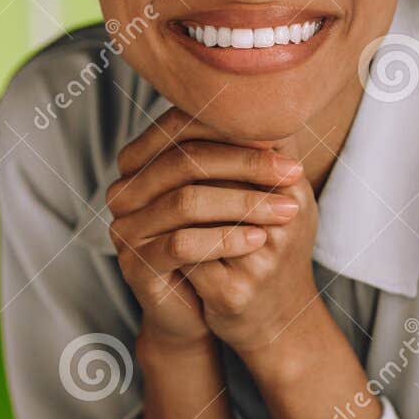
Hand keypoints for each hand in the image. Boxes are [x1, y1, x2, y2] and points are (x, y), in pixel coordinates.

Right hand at [105, 106, 303, 349]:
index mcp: (142, 161)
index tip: (285, 140)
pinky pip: (181, 245)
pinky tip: (258, 239)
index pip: (182, 127)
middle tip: (293, 173)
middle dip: (246, 165)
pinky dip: (224, 239)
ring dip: (243, 203)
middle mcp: (126, 189)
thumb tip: (276, 110)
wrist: (197, 309)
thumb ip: (239, 155)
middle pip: (185, 161)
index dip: (234, 130)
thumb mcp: (230, 194)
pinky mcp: (135, 264)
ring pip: (185, 201)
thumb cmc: (218, 244)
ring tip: (287, 211)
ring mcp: (125, 227)